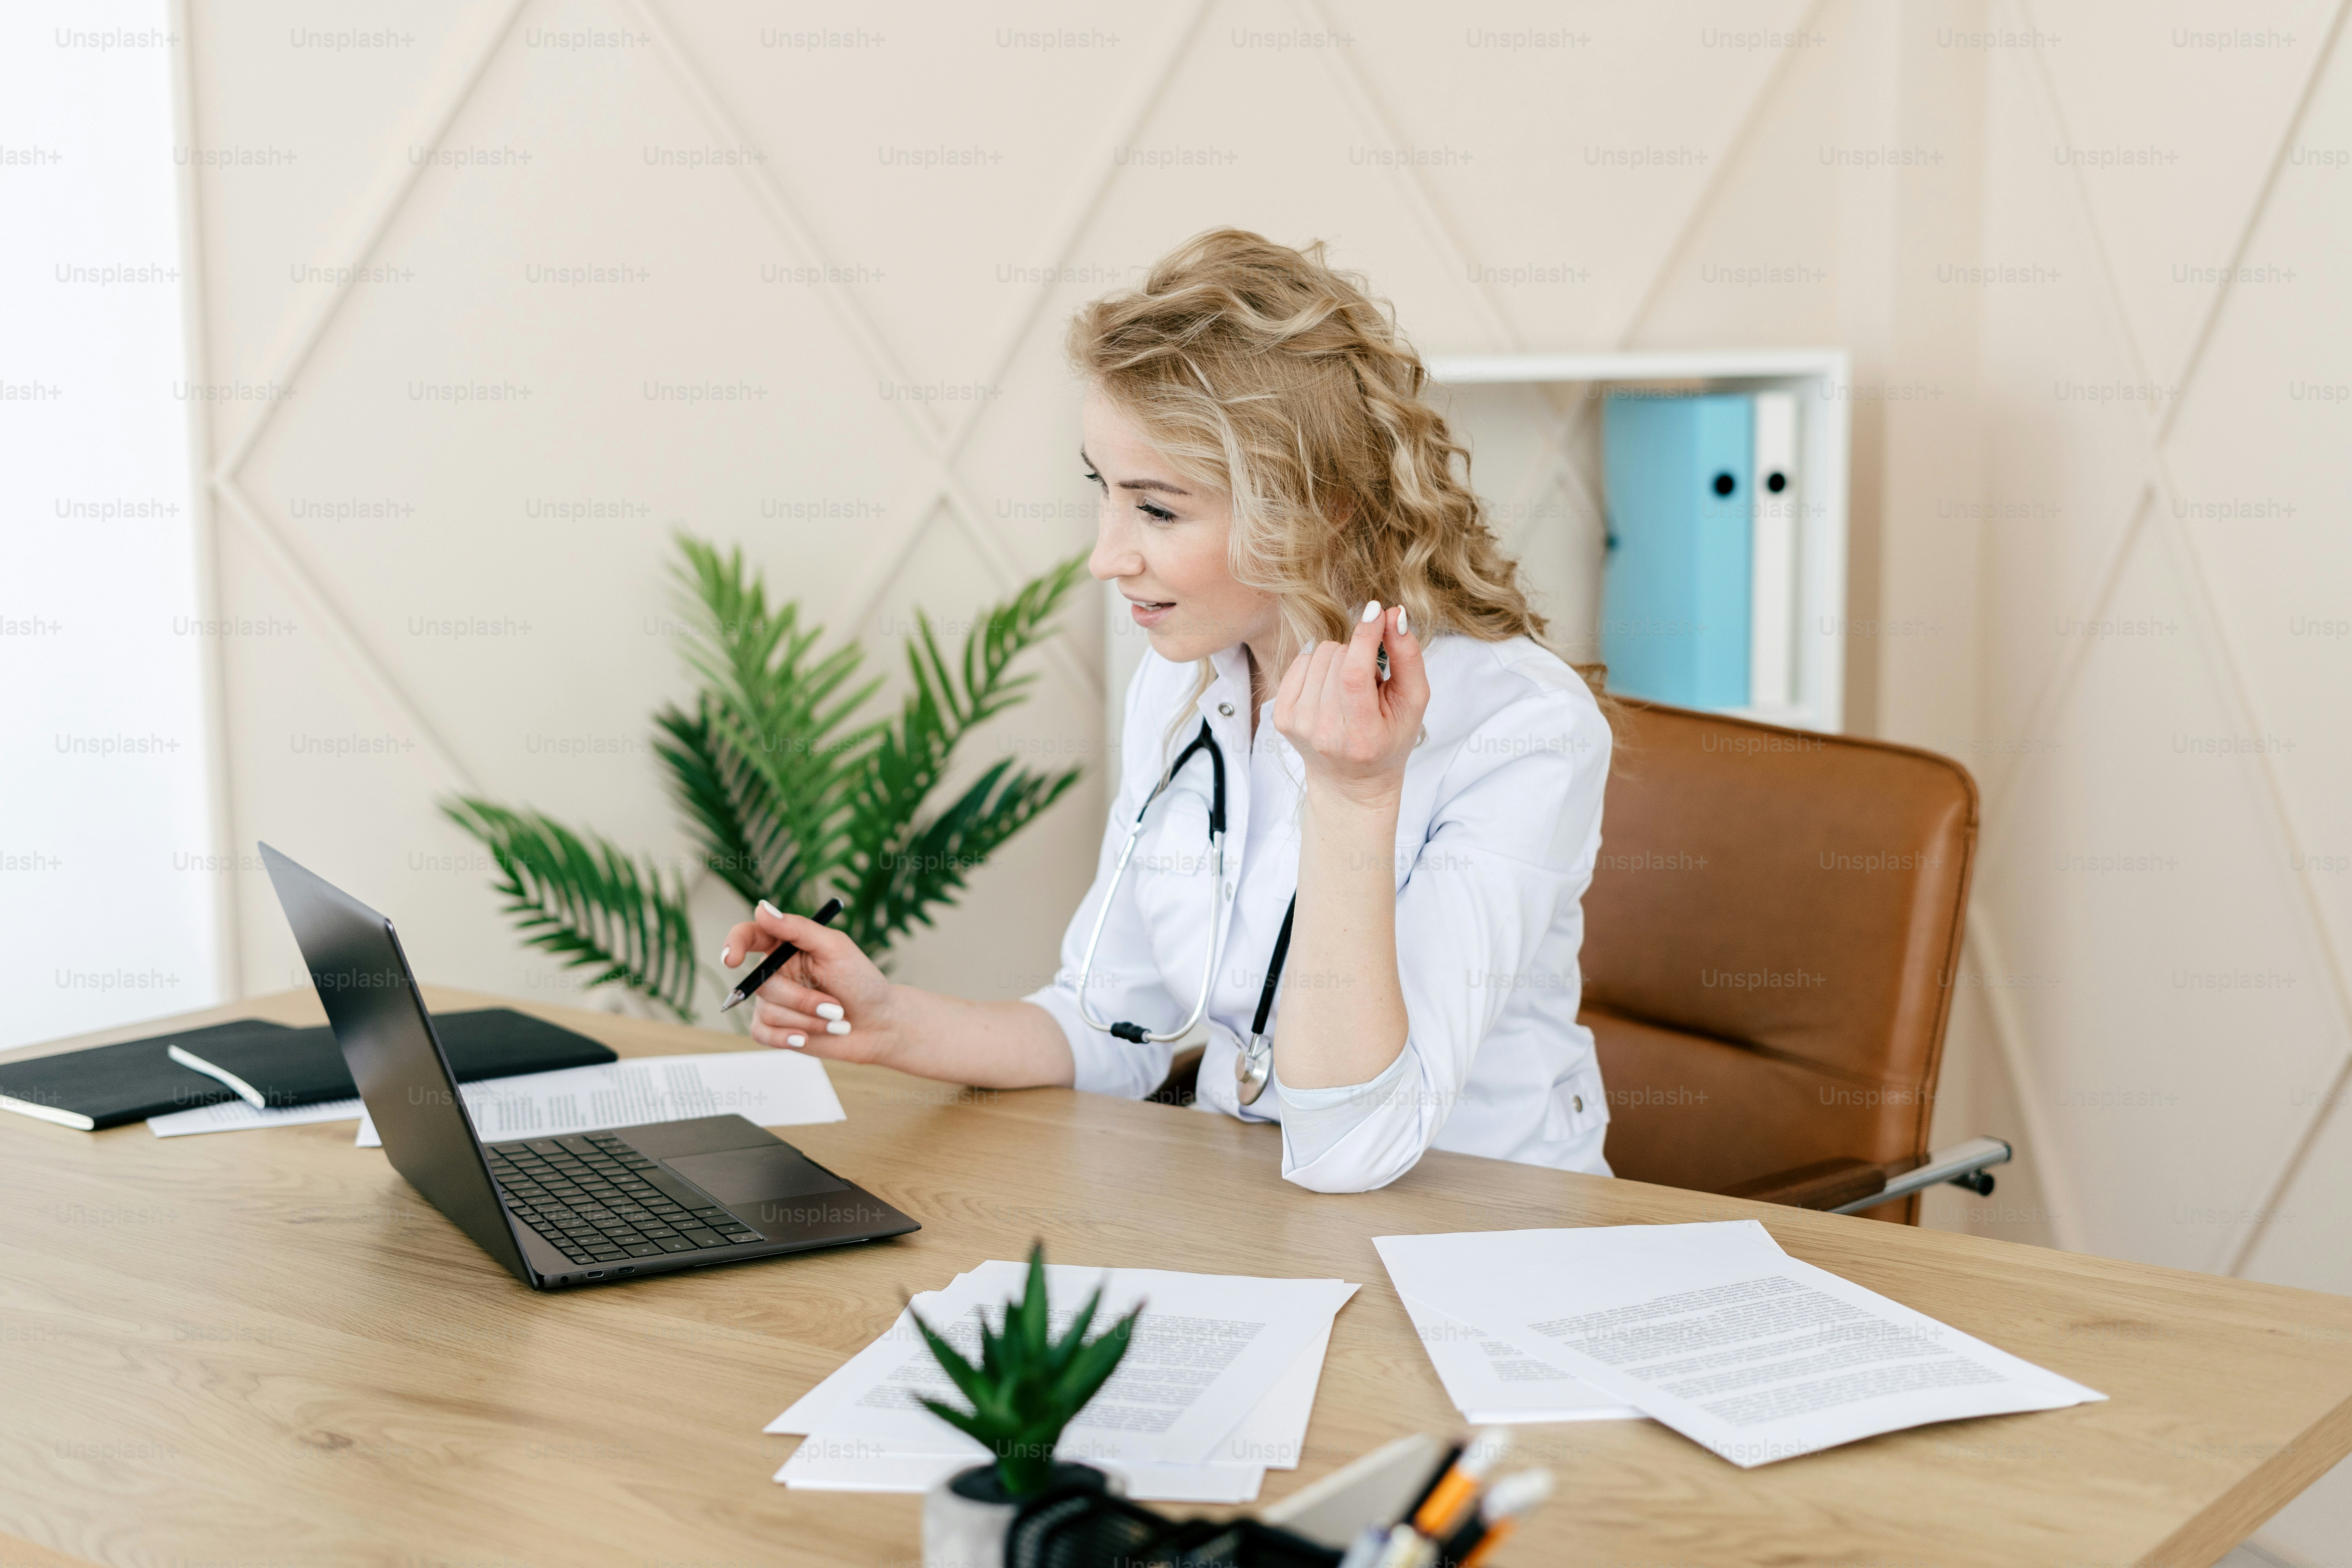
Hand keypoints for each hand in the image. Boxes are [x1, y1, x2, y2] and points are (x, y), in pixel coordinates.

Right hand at [719, 903, 897, 1064]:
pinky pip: (762, 1034)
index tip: (733, 958)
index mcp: (786, 945)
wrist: (878, 1024)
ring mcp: (773, 1001)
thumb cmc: (862, 982)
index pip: (749, 936)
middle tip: (836, 1008)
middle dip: (802, 1000)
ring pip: (766, 1011)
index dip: (734, 944)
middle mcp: (775, 971)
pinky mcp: (775, 1028)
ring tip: (836, 1021)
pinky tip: (806, 1038)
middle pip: (761, 984)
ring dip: (807, 1019)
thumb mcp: (836, 948)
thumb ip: (799, 928)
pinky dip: (786, 1038)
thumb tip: (761, 908)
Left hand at [1270, 601, 1429, 806]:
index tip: (1375, 611)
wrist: (1351, 782)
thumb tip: (1392, 614)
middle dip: (1358, 655)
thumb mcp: (1413, 703)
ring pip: (1318, 655)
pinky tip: (1330, 690)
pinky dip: (1319, 667)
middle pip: (1337, 658)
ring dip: (1339, 661)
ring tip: (1350, 690)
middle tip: (1369, 684)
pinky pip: (1301, 662)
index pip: (1353, 674)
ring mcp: (1298, 725)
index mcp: (1361, 736)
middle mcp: (1324, 733)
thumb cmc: (1389, 739)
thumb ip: (1408, 658)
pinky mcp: (1281, 717)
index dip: (1364, 637)